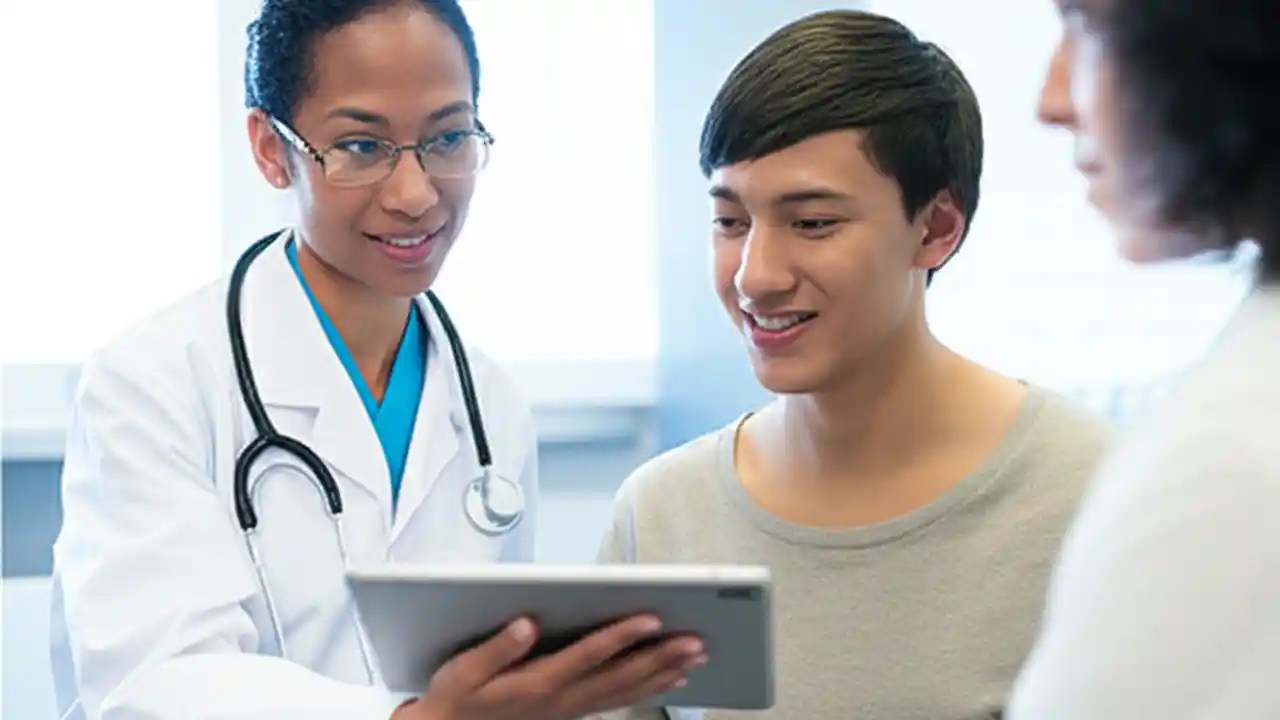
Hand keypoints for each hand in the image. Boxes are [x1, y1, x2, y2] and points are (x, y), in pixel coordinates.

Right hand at [392, 615, 705, 719]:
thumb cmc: (457, 698)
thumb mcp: (463, 671)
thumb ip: (497, 648)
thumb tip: (527, 624)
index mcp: (538, 682)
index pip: (589, 654)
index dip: (622, 635)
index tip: (651, 618)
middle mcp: (562, 698)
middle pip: (620, 674)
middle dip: (660, 656)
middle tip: (696, 641)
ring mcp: (570, 708)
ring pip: (626, 690)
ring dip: (663, 672)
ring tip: (697, 656)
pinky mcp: (572, 712)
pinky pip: (619, 700)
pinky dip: (648, 689)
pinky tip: (671, 680)